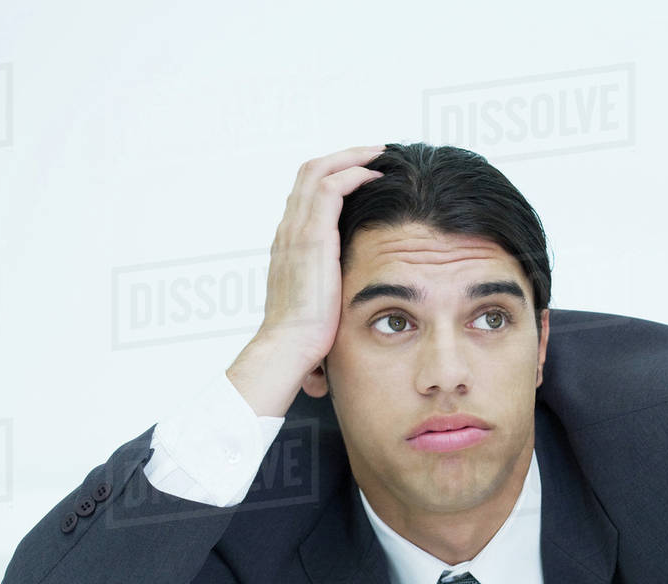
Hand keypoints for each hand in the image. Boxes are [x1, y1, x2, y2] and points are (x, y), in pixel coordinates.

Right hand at [259, 145, 386, 366]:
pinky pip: (330, 186)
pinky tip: (375, 175)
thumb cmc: (307, 336)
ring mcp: (296, 230)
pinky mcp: (311, 235)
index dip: (334, 176)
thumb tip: (347, 298)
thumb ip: (330, 288)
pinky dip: (353, 173)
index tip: (361, 173)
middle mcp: (288, 230)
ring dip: (351, 156)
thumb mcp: (320, 303)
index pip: (307, 194)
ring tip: (379, 155)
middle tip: (375, 153)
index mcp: (289, 244)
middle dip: (344, 156)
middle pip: (309, 172)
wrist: (289, 346)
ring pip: (317, 170)